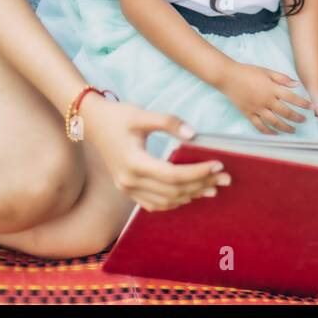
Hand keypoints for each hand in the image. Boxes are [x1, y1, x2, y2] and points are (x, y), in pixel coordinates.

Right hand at [79, 93, 229, 211]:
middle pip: (173, 190)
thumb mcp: (143, 114)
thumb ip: (168, 122)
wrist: (92, 123)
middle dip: (202, 184)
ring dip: (191, 196)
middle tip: (225, 178)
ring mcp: (126, 188)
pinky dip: (174, 201)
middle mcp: (129, 181)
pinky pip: (154, 203)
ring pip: (165, 201)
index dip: (198, 172)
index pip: (173, 175)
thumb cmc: (118, 116)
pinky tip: (190, 194)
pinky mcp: (127, 189)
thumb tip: (193, 135)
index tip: (219, 164)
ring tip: (213, 188)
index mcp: (134, 163)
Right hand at [217, 62, 314, 134]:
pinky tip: (275, 134)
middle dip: (297, 118)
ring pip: (274, 122)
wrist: (228, 76)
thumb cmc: (248, 71)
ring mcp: (256, 109)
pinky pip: (259, 126)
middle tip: (304, 121)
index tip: (311, 107)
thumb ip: (282, 78)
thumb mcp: (267, 71)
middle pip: (285, 112)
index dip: (303, 103)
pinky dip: (268, 132)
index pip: (292, 98)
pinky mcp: (248, 114)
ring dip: (285, 127)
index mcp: (271, 89)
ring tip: (293, 130)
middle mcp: (265, 100)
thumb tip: (297, 84)